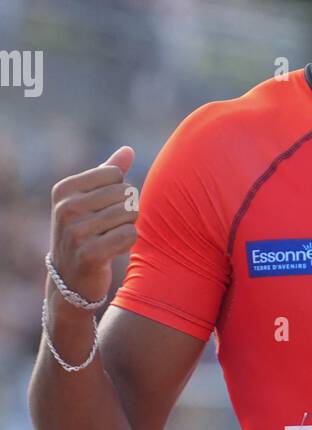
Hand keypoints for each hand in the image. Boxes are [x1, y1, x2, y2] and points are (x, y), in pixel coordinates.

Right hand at [49, 146, 137, 302]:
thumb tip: (128, 150)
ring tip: (112, 236)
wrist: (70, 280)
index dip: (120, 190)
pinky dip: (129, 243)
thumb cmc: (85, 233)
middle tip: (111, 226)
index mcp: (64, 189)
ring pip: (130, 213)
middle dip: (128, 209)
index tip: (105, 207)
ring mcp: (76, 231)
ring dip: (129, 225)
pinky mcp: (90, 253)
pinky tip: (114, 250)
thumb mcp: (89, 200)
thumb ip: (108, 173)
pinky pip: (130, 235)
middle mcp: (66, 208)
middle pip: (125, 192)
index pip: (114, 174)